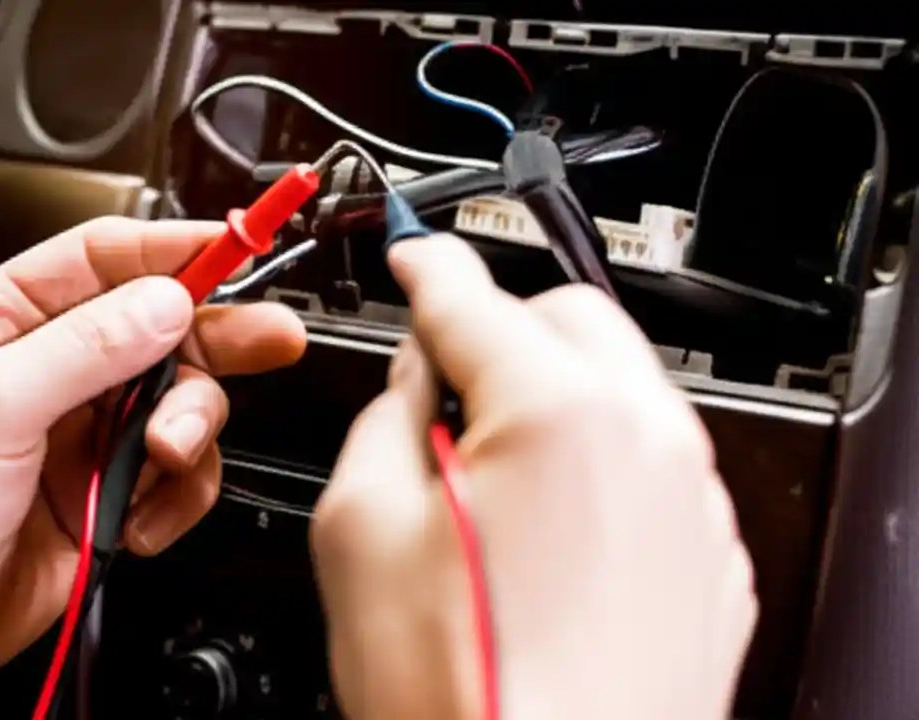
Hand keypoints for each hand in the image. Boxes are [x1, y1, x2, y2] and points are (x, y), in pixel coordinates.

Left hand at [0, 217, 304, 713]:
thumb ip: (88, 347)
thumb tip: (165, 302)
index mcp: (7, 324)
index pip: (106, 260)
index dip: (177, 249)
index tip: (238, 246)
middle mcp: (52, 376)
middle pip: (162, 332)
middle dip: (219, 337)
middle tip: (273, 340)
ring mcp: (81, 442)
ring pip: (181, 410)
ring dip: (188, 433)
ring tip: (159, 458)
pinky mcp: (101, 503)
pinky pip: (175, 483)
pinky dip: (173, 500)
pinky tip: (135, 520)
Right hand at [311, 235, 755, 719]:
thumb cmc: (461, 696)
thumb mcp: (362, 531)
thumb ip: (384, 416)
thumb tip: (413, 376)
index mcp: (555, 413)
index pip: (471, 296)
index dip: (426, 268)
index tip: (414, 260)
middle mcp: (646, 438)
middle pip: (568, 316)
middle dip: (499, 330)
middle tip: (440, 388)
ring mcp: (693, 499)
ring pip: (617, 385)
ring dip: (549, 397)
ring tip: (487, 484)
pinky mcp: (709, 555)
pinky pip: (650, 462)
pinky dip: (594, 463)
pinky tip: (541, 534)